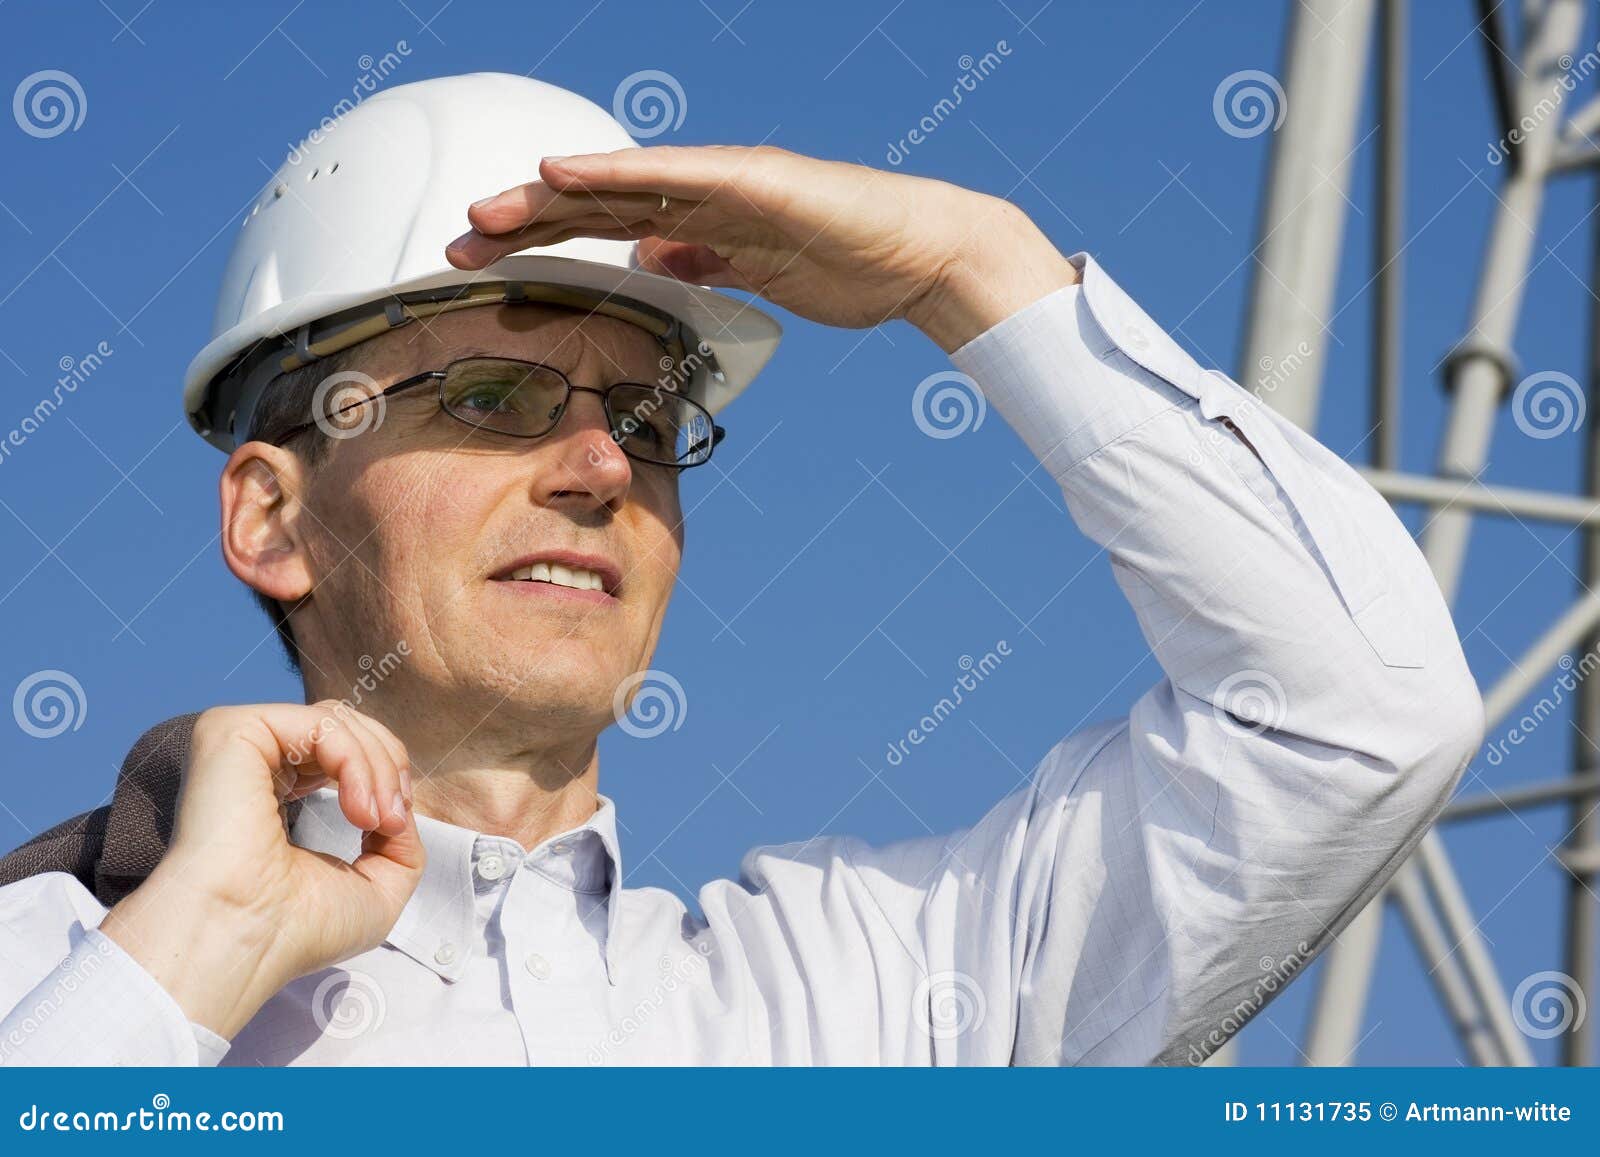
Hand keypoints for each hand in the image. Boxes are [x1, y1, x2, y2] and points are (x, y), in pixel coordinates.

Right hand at [98, 703, 423, 1038]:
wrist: (247, 944)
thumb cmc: (299, 930)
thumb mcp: (379, 886)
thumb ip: (401, 841)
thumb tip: (400, 807)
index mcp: (278, 791)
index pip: (345, 748)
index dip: (387, 775)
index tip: (398, 825)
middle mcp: (255, 763)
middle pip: (347, 724)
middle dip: (389, 766)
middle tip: (393, 820)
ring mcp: (240, 745)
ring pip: (338, 719)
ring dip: (378, 768)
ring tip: (377, 820)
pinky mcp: (232, 732)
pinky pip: (320, 723)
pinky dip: (356, 761)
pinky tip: (358, 810)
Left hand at [446, 145, 1078, 351]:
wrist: (919, 253)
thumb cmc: (847, 265)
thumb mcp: (752, 273)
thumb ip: (700, 258)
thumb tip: (646, 257)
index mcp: (697, 219)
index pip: (601, 226)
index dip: (537, 238)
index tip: (480, 261)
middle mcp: (700, 193)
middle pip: (592, 203)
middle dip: (520, 222)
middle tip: (455, 241)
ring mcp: (723, 184)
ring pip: (617, 186)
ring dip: (546, 198)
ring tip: (486, 209)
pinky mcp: (751, 183)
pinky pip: (672, 178)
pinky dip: (615, 174)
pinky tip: (564, 172)